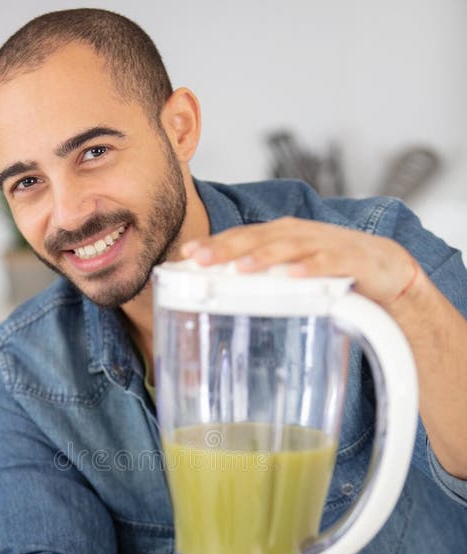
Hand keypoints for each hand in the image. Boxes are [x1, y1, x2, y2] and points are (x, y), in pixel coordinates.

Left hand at [181, 217, 420, 311]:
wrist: (385, 267)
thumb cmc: (331, 270)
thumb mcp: (290, 273)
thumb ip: (261, 281)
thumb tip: (222, 300)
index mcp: (279, 237)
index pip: (240, 238)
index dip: (213, 244)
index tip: (185, 255)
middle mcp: (297, 235)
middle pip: (256, 239)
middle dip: (226, 248)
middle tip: (200, 260)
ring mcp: (322, 244)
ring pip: (287, 247)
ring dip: (262, 257)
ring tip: (240, 268)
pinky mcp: (349, 259)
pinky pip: (327, 263)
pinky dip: (310, 269)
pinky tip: (294, 276)